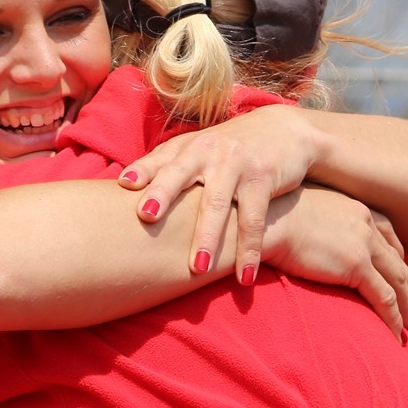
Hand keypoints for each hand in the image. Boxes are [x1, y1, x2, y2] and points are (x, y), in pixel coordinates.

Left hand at [119, 106, 314, 282]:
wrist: (283, 130)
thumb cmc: (229, 148)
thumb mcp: (199, 149)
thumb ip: (167, 165)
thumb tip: (124, 187)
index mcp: (187, 147)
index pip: (160, 160)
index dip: (142, 170)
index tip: (124, 184)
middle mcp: (207, 151)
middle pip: (181, 174)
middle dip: (163, 194)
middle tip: (146, 216)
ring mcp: (236, 164)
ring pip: (218, 204)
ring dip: (208, 237)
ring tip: (198, 269)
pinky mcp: (263, 178)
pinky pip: (254, 219)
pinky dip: (250, 250)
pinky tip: (245, 277)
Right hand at [260, 188, 407, 340]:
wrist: (265, 219)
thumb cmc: (269, 218)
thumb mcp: (301, 213)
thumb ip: (315, 226)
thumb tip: (305, 239)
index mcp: (354, 208)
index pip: (388, 235)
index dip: (397, 258)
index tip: (400, 274)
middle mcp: (365, 223)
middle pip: (398, 259)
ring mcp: (363, 244)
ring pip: (397, 281)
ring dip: (405, 307)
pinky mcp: (356, 266)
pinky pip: (384, 297)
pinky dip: (393, 318)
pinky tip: (396, 334)